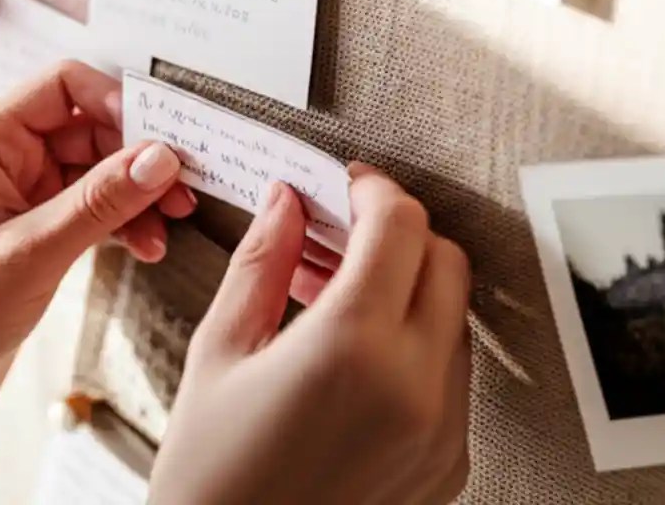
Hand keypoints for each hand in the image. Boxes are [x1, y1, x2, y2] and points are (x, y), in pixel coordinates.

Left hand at [0, 61, 195, 411]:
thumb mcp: (33, 252)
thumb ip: (99, 201)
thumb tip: (160, 157)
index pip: (63, 85)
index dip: (116, 101)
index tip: (160, 135)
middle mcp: (6, 159)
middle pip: (91, 128)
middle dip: (139, 156)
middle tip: (182, 187)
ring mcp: (23, 195)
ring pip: (99, 171)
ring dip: (138, 194)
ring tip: (172, 223)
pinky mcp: (39, 230)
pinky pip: (94, 207)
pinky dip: (124, 222)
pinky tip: (148, 247)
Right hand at [151, 166, 470, 504]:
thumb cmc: (210, 478)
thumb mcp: (221, 354)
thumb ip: (261, 264)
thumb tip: (287, 203)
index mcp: (351, 348)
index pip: (400, 227)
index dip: (374, 192)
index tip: (347, 188)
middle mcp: (415, 386)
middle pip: (445, 261)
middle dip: (398, 234)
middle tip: (342, 237)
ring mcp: (441, 430)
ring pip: (454, 317)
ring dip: (409, 289)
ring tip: (339, 299)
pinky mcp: (449, 463)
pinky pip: (452, 375)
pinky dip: (415, 346)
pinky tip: (356, 356)